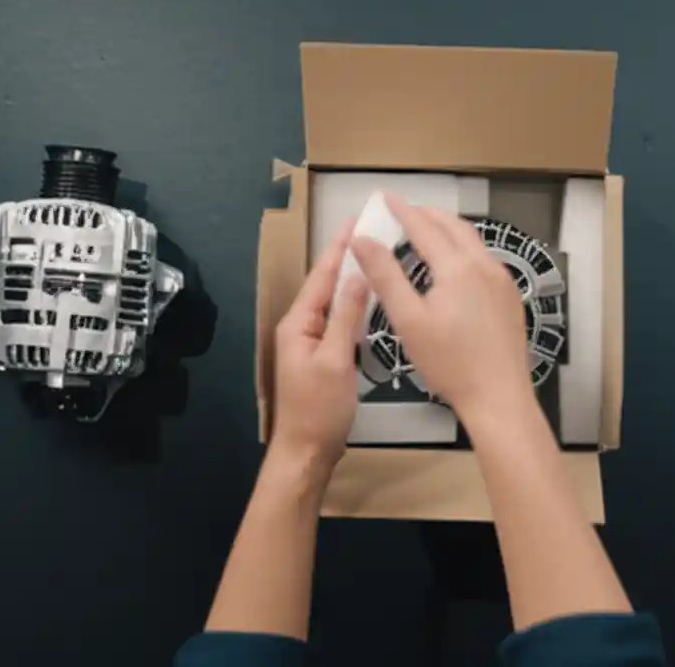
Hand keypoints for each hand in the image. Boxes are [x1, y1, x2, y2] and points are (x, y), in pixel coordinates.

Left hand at [272, 221, 368, 465]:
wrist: (307, 452)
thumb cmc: (320, 410)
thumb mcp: (336, 360)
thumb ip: (346, 317)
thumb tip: (358, 276)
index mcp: (299, 323)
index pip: (322, 276)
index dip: (339, 248)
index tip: (355, 221)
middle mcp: (301, 328)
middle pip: (326, 285)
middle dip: (346, 258)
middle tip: (371, 234)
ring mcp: (311, 344)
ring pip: (333, 304)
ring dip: (352, 281)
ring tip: (375, 259)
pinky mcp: (323, 358)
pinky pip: (339, 322)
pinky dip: (354, 307)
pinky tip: (370, 302)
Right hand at [350, 193, 535, 423]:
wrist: (499, 396)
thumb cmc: (449, 362)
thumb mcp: (408, 319)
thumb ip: (385, 275)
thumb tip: (363, 240)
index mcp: (459, 267)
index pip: (425, 227)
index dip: (403, 210)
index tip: (386, 197)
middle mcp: (485, 266)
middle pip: (455, 228)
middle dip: (428, 215)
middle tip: (405, 211)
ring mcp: (503, 282)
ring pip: (474, 243)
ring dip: (448, 232)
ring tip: (427, 233)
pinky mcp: (510, 299)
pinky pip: (485, 262)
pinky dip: (464, 251)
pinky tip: (454, 267)